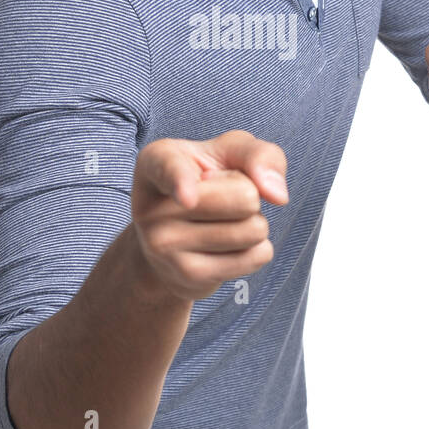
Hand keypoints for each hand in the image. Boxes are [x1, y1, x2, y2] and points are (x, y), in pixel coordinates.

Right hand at [130, 129, 288, 300]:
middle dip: (251, 195)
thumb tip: (277, 195)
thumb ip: (258, 155)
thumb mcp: (229, 152)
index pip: (170, 170)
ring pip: (254, 230)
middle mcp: (152, 206)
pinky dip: (255, 249)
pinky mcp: (188, 276)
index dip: (181, 182)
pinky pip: (256, 257)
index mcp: (155, 161)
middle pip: (245, 197)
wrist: (174, 238)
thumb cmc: (206, 180)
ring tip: (222, 221)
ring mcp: (165, 246)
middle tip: (222, 198)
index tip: (188, 198)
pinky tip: (226, 246)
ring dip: (254, 223)